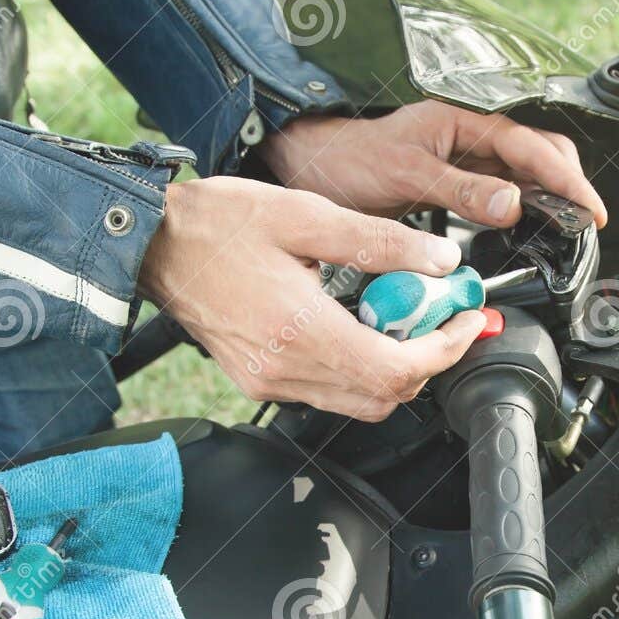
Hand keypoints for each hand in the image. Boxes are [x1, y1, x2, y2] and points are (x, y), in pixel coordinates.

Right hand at [137, 176, 486, 421]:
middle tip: (443, 315)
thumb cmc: (218, 224)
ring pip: (360, 401)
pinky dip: (359, 368)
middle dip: (428, 359)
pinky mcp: (261, 382)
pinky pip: (329, 393)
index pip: (397, 370)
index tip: (465, 320)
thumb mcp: (305, 216)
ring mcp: (271, 383)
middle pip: (386, 395)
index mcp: (300, 331)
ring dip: (396, 367)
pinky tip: (360, 326)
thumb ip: (380, 242)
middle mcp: (286, 371)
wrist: (153, 245)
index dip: (444, 350)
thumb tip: (440, 260)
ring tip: (403, 316)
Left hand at [258, 99, 607, 228]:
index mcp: (463, 122)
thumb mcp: (407, 175)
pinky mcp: (454, 180)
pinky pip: (501, 190)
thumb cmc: (349, 161)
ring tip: (564, 228)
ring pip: (524, 172)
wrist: (311, 167)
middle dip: (568, 184)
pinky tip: (527, 227)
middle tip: (584, 222)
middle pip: (540, 154)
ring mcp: (463, 157)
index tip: (589, 211)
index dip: (567, 181)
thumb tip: (514, 203)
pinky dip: (522, 208)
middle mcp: (468, 135)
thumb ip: (462, 189)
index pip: (533, 149)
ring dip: (548, 197)